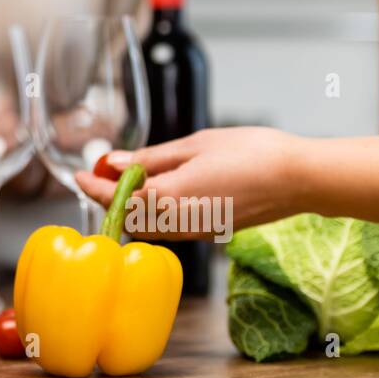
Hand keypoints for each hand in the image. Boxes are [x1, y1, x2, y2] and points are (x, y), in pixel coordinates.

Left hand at [75, 127, 306, 239]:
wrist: (300, 178)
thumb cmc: (252, 152)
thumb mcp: (194, 145)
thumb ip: (151, 159)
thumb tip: (114, 163)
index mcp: (170, 198)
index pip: (117, 199)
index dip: (93, 188)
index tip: (77, 175)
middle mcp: (180, 222)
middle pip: (129, 219)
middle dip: (109, 199)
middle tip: (97, 176)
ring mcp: (197, 231)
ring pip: (149, 228)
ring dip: (131, 208)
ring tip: (123, 181)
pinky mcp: (212, 232)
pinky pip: (171, 228)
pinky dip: (154, 214)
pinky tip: (157, 191)